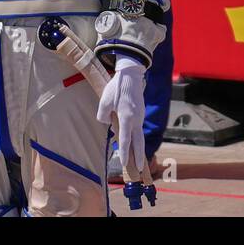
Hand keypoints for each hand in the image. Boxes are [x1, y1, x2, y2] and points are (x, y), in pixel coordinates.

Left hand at [96, 56, 146, 177]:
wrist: (131, 75)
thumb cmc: (116, 88)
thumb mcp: (104, 101)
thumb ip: (103, 115)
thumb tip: (106, 124)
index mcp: (127, 117)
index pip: (126, 139)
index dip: (125, 153)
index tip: (125, 163)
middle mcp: (136, 119)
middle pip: (139, 142)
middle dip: (139, 156)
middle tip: (141, 169)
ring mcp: (140, 116)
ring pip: (139, 135)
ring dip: (138, 147)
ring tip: (136, 160)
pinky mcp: (141, 112)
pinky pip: (138, 127)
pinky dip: (136, 137)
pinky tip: (132, 141)